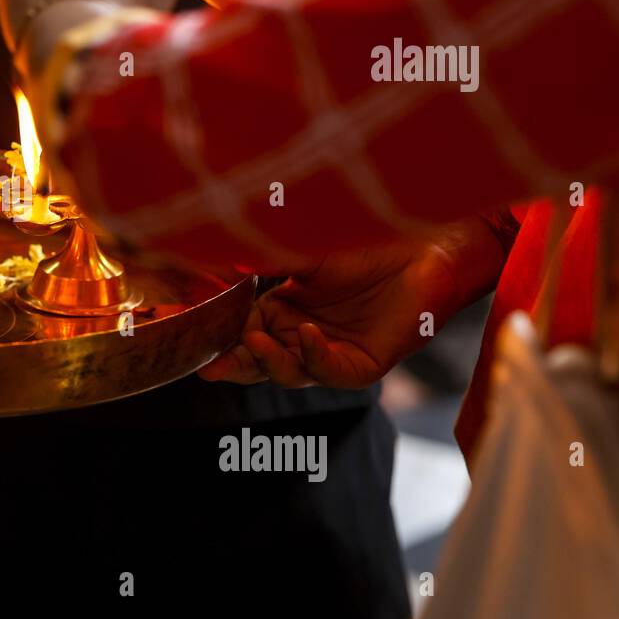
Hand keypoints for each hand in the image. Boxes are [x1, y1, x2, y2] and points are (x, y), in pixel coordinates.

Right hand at [199, 221, 506, 388]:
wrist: (421, 248)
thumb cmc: (362, 244)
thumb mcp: (300, 251)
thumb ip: (259, 259)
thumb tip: (212, 254)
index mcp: (282, 313)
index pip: (242, 335)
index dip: (221, 343)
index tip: (198, 347)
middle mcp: (302, 337)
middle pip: (260, 363)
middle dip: (235, 366)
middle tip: (211, 368)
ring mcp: (332, 354)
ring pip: (290, 373)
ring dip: (270, 362)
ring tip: (255, 342)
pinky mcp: (363, 364)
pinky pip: (331, 371)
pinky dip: (315, 356)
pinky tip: (306, 333)